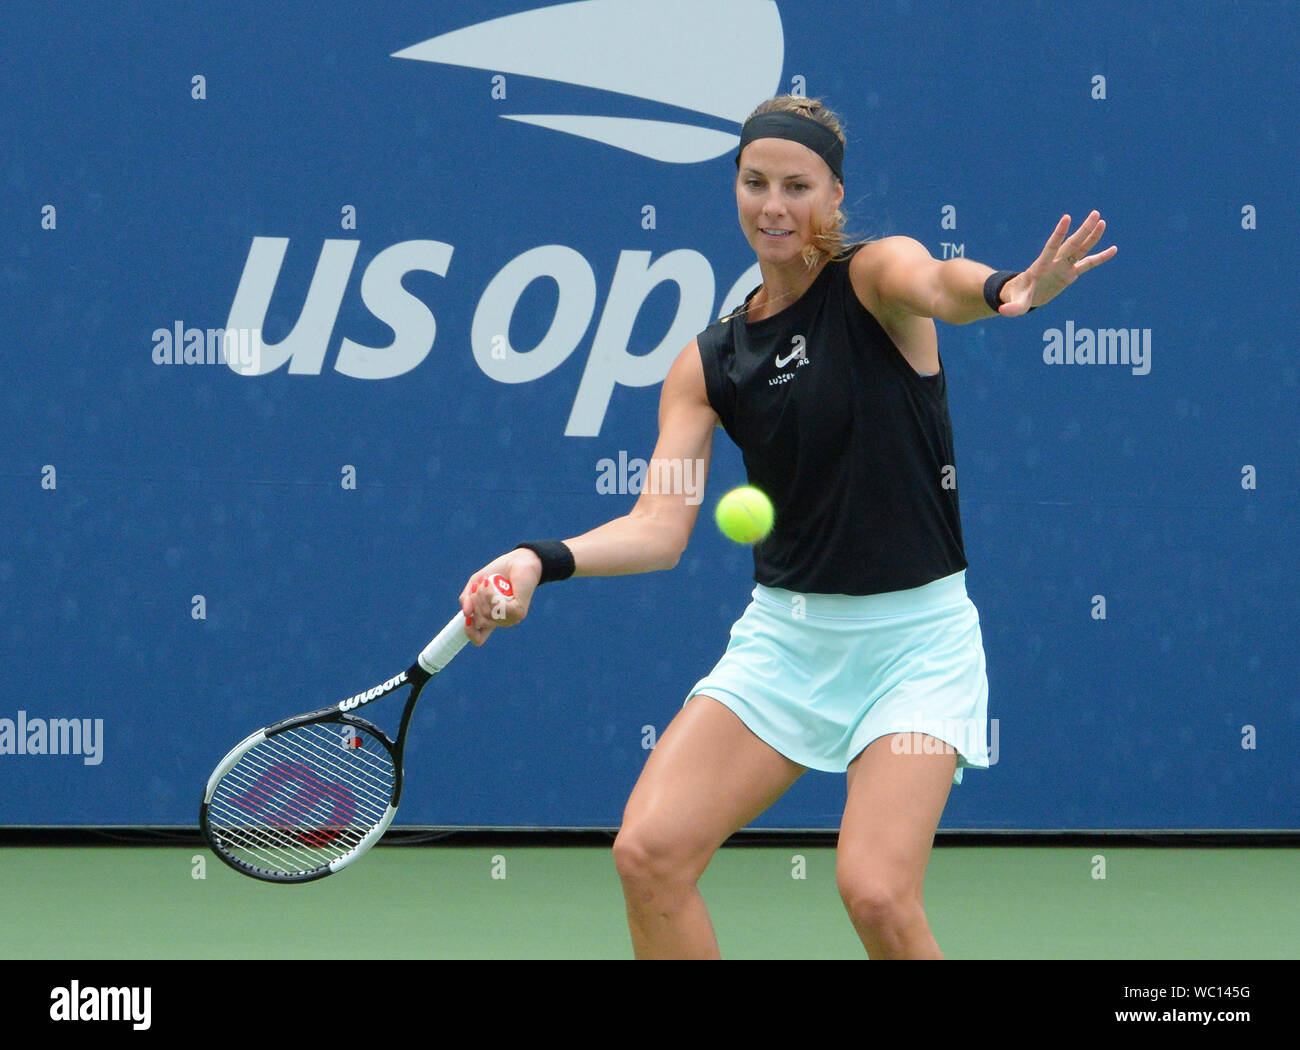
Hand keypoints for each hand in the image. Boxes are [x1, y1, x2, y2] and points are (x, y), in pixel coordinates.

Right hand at [458, 548, 542, 645]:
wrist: (518, 560)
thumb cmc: (499, 572)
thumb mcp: (475, 584)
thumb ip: (467, 598)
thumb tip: (465, 613)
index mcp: (492, 618)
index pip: (479, 639)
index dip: (469, 632)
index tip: (466, 617)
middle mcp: (502, 621)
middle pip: (479, 622)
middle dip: (474, 601)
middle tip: (479, 585)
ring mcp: (511, 617)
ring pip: (487, 615)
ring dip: (482, 595)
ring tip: (487, 581)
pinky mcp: (518, 611)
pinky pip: (497, 608)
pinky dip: (490, 594)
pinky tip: (493, 584)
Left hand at [999, 211, 1116, 316]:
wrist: (1022, 295)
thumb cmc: (1017, 297)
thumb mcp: (1015, 304)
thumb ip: (1012, 307)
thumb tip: (1003, 312)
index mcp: (1041, 266)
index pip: (1052, 247)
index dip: (1059, 233)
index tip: (1067, 217)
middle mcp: (1055, 262)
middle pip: (1072, 244)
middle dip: (1083, 230)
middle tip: (1095, 213)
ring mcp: (1064, 266)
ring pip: (1081, 249)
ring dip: (1092, 236)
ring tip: (1102, 222)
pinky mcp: (1070, 273)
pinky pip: (1088, 264)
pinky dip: (1100, 257)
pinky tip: (1113, 249)